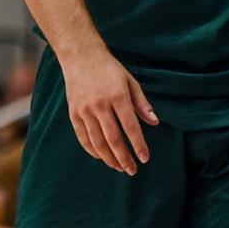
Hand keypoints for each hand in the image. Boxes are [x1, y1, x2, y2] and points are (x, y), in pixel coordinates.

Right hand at [58, 48, 158, 173]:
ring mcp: (85, 110)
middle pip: (113, 139)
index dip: (138, 145)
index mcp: (117, 96)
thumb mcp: (130, 82)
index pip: (130, 127)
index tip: (145, 159)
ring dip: (109, 158)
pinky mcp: (74, 114)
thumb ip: (142, 104)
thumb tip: (155, 123)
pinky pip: (83, 138)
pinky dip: (93, 151)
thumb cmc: (110, 70)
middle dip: (124, 158)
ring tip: (119, 167)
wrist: (81, 57)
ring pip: (97, 142)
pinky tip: (103, 157)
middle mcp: (100, 105)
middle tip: (132, 170)